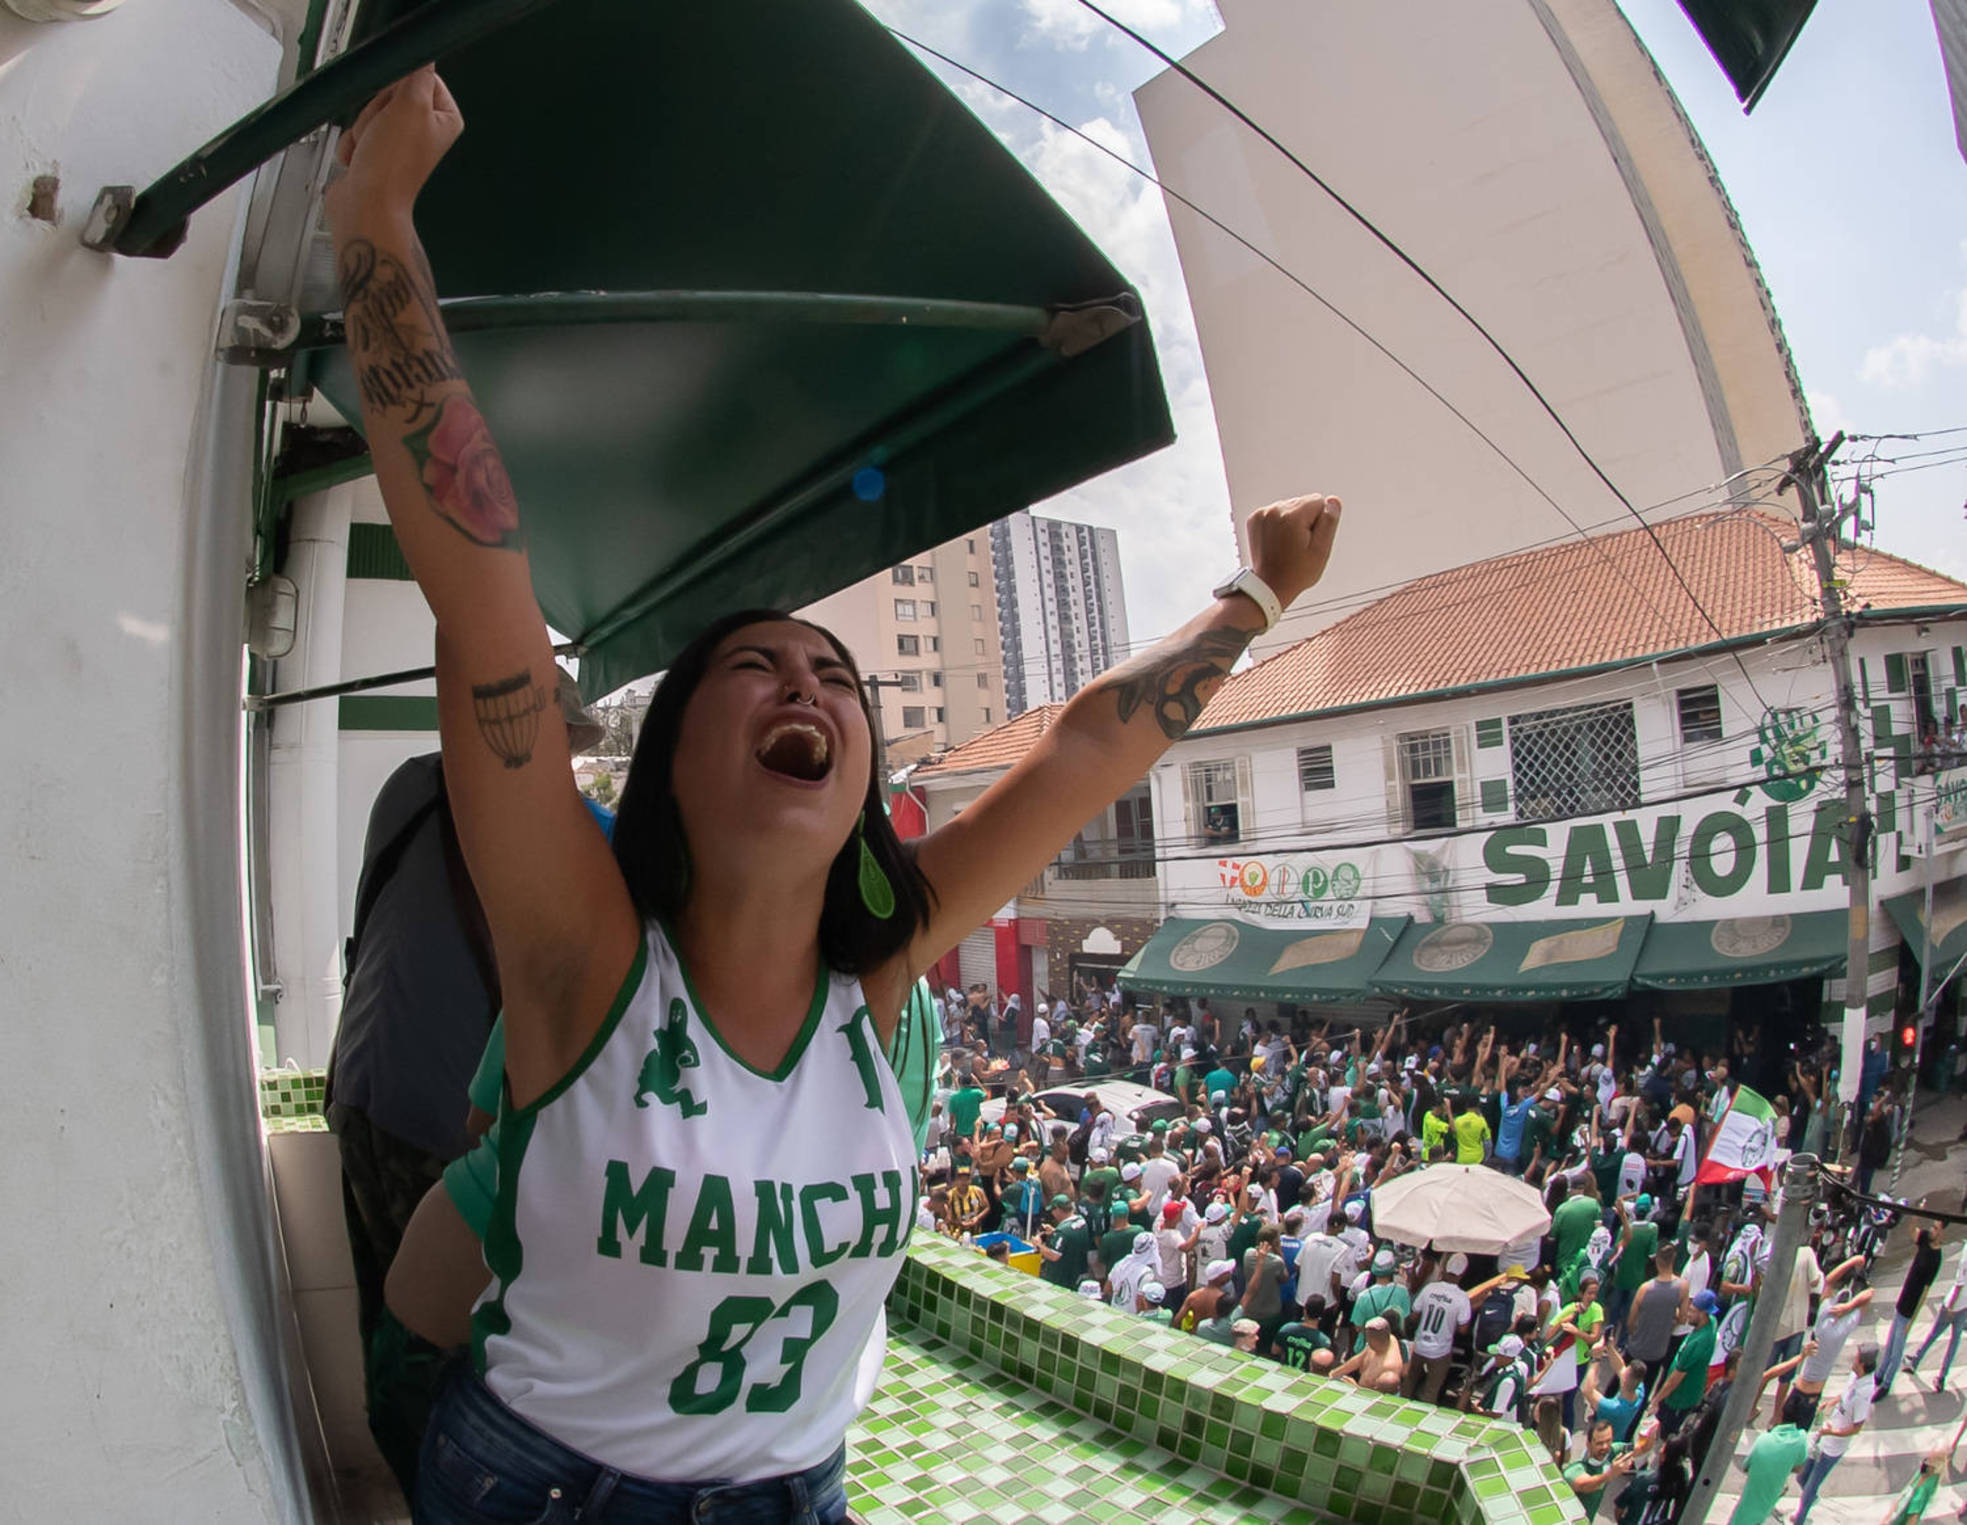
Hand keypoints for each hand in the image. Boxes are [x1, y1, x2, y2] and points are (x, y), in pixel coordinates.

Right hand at [326, 66, 464, 227]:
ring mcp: (401, 142)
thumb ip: (417, 73)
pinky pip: (357, 131)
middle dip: (376, 109)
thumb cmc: (393, 165)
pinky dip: (354, 143)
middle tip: (381, 130)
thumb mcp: (409, 105)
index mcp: (445, 118)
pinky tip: (362, 158)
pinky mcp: (378, 152)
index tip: (395, 104)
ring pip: (370, 110)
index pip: (419, 76)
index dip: (398, 86)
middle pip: (390, 92)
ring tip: (371, 148)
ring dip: (363, 127)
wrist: (367, 204)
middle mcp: (426, 129)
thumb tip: (422, 54)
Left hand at [1246, 494, 1342, 608]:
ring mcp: (1262, 514)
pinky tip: (1278, 541)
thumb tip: (1333, 501)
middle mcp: (1274, 510)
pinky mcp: (1255, 519)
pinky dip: (1279, 524)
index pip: (1318, 501)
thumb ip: (1329, 522)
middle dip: (1306, 520)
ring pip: (1290, 507)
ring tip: (1288, 545)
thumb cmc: (1295, 573)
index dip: (1320, 522)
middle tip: (1299, 545)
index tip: (1310, 539)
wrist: (1268, 585)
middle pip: (1303, 503)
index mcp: (1291, 516)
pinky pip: (1276, 513)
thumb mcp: (1321, 550)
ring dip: (1292, 522)